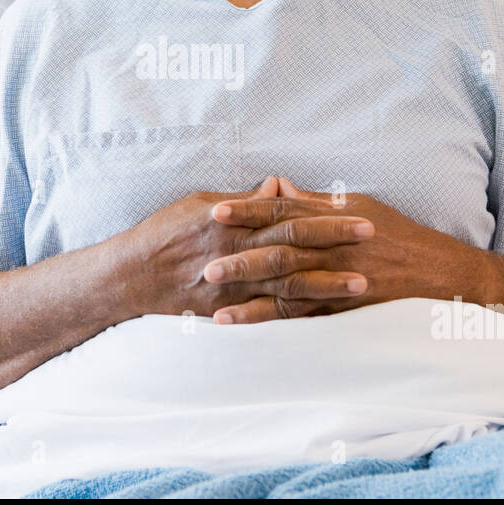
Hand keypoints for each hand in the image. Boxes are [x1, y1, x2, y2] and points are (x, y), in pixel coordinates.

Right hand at [122, 176, 373, 318]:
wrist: (129, 274)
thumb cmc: (164, 232)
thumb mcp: (202, 203)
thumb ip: (244, 199)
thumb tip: (278, 185)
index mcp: (234, 220)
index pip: (289, 214)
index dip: (326, 214)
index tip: (359, 212)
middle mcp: (236, 250)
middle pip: (296, 246)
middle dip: (336, 242)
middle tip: (374, 238)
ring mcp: (233, 284)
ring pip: (288, 284)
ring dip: (327, 284)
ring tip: (361, 284)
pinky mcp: (226, 310)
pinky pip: (266, 315)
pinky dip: (294, 316)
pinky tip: (322, 319)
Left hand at [204, 177, 481, 323]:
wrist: (441, 275)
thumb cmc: (397, 235)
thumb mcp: (358, 205)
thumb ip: (313, 199)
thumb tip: (275, 184)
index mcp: (333, 219)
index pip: (284, 211)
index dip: (249, 210)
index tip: (216, 211)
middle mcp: (334, 250)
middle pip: (279, 252)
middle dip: (241, 257)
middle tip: (204, 262)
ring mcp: (338, 283)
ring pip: (287, 291)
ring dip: (249, 300)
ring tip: (214, 306)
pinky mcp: (343, 311)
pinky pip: (302, 318)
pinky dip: (272, 323)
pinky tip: (244, 328)